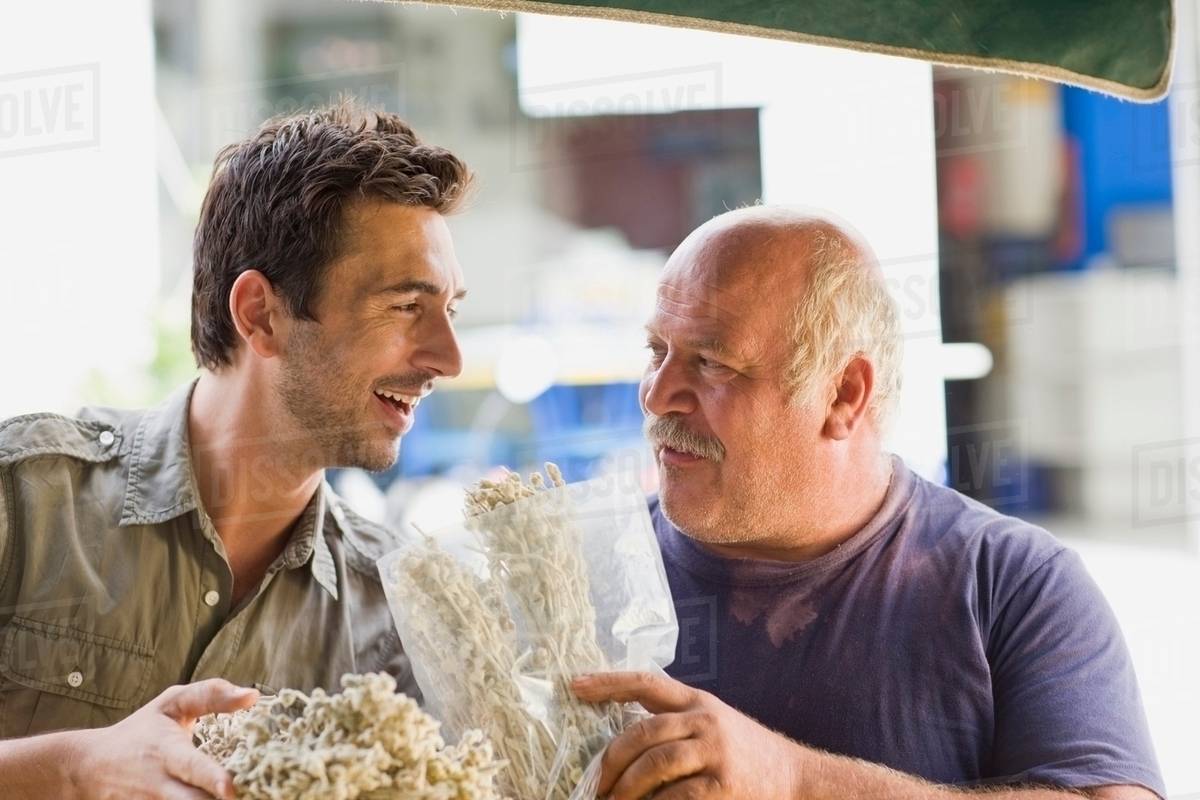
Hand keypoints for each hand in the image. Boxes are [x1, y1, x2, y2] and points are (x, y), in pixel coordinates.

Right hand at [66, 678, 258, 799]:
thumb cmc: (140, 731)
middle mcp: (159, 785)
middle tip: (253, 793)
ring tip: (245, 796)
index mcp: (166, 752)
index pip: (190, 767)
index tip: (230, 788)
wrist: (88, 767)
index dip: (211, 779)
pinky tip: (216, 799)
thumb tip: (253, 696)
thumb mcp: (170, 704)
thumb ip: (210, 695)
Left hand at [572, 671, 802, 799]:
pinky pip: (677, 796)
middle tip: (596, 785)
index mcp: (698, 702)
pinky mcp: (724, 785)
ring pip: (655, 764)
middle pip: (643, 732)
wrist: (795, 778)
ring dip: (627, 788)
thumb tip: (621, 743)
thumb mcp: (712, 724)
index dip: (609, 682)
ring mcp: (716, 752)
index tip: (575, 685)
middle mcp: (705, 721)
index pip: (646, 682)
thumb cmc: (743, 754)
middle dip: (611, 761)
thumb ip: (674, 724)